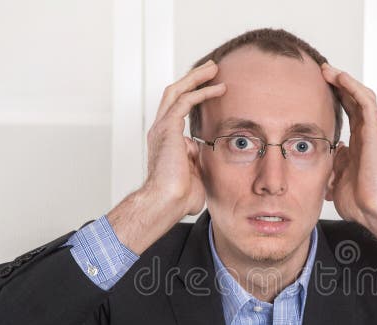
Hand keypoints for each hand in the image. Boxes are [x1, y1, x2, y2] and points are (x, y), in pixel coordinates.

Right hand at [145, 60, 225, 217]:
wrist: (166, 203)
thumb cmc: (178, 197)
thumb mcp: (195, 174)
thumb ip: (198, 161)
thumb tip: (204, 157)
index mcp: (166, 140)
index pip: (177, 109)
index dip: (193, 96)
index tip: (211, 90)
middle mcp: (161, 130)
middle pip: (174, 93)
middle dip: (193, 79)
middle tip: (211, 69)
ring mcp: (162, 128)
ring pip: (177, 91)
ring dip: (196, 78)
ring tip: (213, 70)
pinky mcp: (168, 129)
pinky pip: (184, 101)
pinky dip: (200, 92)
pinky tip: (216, 88)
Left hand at [320, 63, 376, 226]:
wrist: (372, 211)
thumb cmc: (359, 201)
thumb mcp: (337, 179)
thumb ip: (333, 166)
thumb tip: (325, 161)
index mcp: (357, 144)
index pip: (348, 112)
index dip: (335, 97)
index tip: (316, 87)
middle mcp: (365, 135)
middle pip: (353, 100)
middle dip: (338, 84)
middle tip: (319, 71)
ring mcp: (371, 133)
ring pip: (360, 96)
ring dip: (344, 80)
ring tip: (326, 69)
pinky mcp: (375, 132)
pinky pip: (366, 102)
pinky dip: (352, 87)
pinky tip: (339, 77)